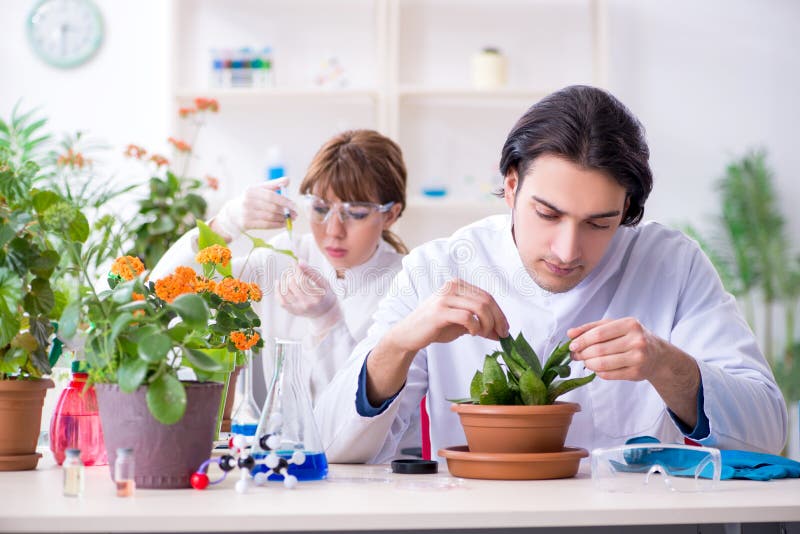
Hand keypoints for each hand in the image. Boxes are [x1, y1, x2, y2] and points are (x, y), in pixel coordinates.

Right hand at [211, 177, 296, 240]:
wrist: (233, 213)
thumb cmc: (251, 200)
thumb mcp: (258, 190)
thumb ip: (273, 185)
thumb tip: (287, 180)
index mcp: (252, 190)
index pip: (271, 196)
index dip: (284, 201)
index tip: (294, 205)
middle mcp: (248, 201)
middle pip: (272, 207)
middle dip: (286, 211)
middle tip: (295, 214)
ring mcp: (246, 213)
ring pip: (270, 217)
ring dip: (283, 219)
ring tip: (290, 219)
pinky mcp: (247, 223)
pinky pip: (266, 225)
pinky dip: (277, 225)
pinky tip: (283, 224)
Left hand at [275, 261, 336, 318]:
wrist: (325, 313)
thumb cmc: (325, 294)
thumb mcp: (324, 283)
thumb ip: (313, 272)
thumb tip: (299, 261)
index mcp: (318, 295)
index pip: (304, 279)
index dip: (297, 269)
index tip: (295, 261)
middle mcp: (309, 303)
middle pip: (294, 284)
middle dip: (291, 273)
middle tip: (292, 268)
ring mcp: (300, 308)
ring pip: (286, 291)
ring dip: (284, 280)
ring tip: (287, 274)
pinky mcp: (294, 311)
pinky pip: (281, 301)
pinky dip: (278, 291)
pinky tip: (278, 283)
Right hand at [385, 278, 509, 354]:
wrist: (409, 335)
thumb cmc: (435, 328)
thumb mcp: (461, 324)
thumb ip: (480, 324)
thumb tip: (501, 333)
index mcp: (457, 285)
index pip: (487, 296)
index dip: (500, 313)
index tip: (505, 329)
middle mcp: (451, 286)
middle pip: (486, 300)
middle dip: (498, 319)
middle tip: (501, 335)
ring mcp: (444, 297)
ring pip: (479, 307)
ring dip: (487, 324)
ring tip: (483, 334)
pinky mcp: (439, 311)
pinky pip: (467, 317)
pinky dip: (475, 327)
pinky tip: (471, 333)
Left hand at [568, 317, 700, 426]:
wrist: (658, 355)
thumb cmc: (631, 337)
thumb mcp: (614, 326)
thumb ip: (591, 328)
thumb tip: (570, 333)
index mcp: (630, 324)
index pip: (599, 334)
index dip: (582, 340)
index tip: (572, 345)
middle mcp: (637, 341)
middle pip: (599, 350)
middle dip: (582, 354)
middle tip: (575, 355)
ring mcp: (638, 358)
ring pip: (602, 364)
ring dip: (588, 364)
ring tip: (585, 361)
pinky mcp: (637, 373)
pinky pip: (609, 375)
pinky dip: (598, 372)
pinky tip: (598, 368)